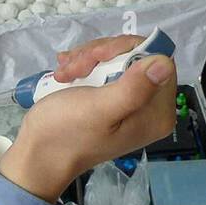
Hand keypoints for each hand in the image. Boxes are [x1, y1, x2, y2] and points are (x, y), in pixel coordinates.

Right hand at [0, 36, 177, 201]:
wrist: (40, 153)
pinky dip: (84, 64)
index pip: (158, 61)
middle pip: (137, 56)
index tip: (96, 58)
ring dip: (88, 58)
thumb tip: (165, 62)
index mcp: (157, 113)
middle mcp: (150, 107)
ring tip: (66, 73)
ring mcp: (131, 101)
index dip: (126, 51)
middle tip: (75, 68)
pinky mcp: (113, 97)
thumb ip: (135, 88)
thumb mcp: (99, 109)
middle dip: (101, 55)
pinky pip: (106, 66)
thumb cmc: (67, 132)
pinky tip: (66, 73)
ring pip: (118, 57)